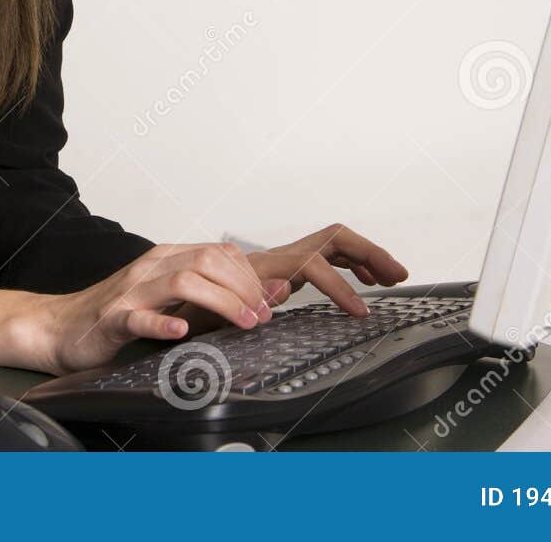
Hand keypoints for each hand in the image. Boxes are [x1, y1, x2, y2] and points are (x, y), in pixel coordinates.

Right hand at [0, 241, 281, 374]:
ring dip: (221, 302)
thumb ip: (212, 299)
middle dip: (243, 288)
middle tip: (262, 316)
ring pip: (183, 281)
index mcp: (166, 259)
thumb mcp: (170, 303)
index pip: (219, 252)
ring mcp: (131, 291)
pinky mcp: (113, 318)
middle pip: (208, 261)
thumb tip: (268, 297)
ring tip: (243, 323)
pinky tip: (180, 331)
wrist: (61, 328)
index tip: (268, 302)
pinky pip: (139, 317)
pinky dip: (163, 322)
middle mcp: (151, 267)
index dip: (251, 276)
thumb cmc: (118, 317)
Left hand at [171, 223, 409, 331]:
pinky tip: (361, 280)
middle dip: (368, 252)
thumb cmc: (176, 310)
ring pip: (330, 244)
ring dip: (364, 256)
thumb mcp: (205, 310)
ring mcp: (276, 262)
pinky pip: (321, 258)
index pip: (315, 263)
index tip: (362, 311)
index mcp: (260, 267)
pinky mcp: (277, 271)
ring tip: (391, 276)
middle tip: (397, 274)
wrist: (153, 302)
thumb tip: (281, 285)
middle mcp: (272, 259)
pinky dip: (347, 265)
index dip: (342, 285)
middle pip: (332, 239)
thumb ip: (242, 295)